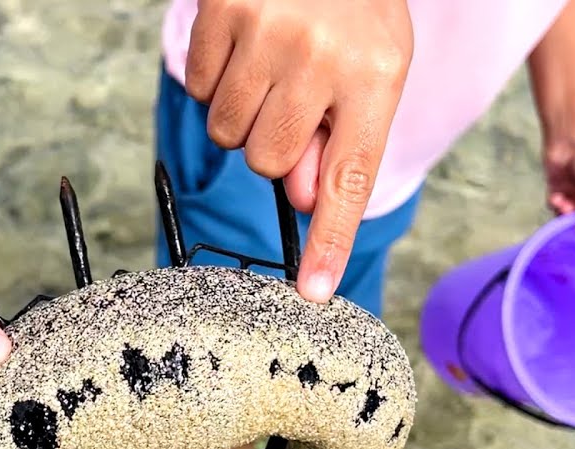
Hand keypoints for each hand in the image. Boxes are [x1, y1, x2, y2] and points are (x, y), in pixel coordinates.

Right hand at [184, 0, 412, 302]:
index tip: (315, 292)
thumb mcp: (373, 68)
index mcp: (375, 75)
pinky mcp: (222, 13)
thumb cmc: (351, 7)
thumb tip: (304, 200)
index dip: (330, 240)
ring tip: (270, 63)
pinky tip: (245, 42)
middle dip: (275, 142)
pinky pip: (199, 89)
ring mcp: (267, 34)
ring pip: (228, 132)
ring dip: (242, 111)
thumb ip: (344, 138)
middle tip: (295, 94)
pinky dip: (214, 77)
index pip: (351, 177)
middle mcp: (322, 57)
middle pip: (269, 162)